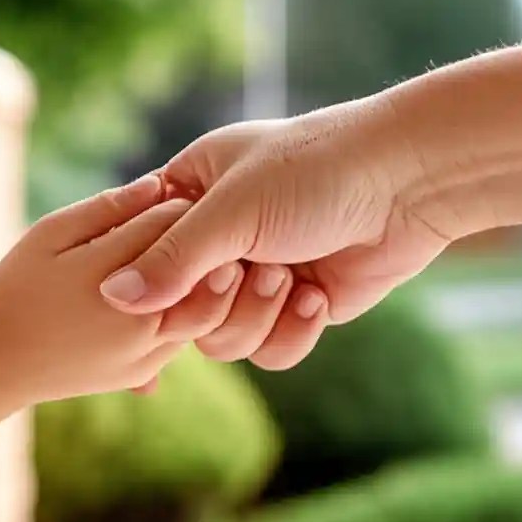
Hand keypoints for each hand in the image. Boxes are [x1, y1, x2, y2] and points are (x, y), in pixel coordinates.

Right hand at [0, 175, 244, 403]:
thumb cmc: (15, 287)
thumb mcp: (50, 234)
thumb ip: (105, 208)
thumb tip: (156, 184)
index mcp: (107, 274)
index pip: (169, 221)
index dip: (178, 197)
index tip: (177, 186)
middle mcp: (135, 317)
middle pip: (200, 264)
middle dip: (203, 235)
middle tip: (198, 211)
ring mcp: (145, 349)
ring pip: (204, 303)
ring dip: (205, 272)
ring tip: (192, 247)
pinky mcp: (148, 369)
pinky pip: (188, 330)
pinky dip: (192, 303)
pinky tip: (176, 283)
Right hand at [99, 96, 455, 369]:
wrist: (408, 182)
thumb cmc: (316, 171)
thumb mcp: (233, 210)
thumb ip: (172, 259)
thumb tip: (112, 300)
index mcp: (191, 193)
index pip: (138, 253)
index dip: (146, 283)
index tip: (163, 291)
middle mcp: (219, 238)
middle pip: (178, 310)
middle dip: (216, 301)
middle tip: (247, 270)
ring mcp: (259, 275)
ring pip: (223, 340)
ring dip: (257, 316)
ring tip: (290, 277)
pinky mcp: (300, 306)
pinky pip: (271, 350)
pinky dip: (292, 331)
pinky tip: (318, 295)